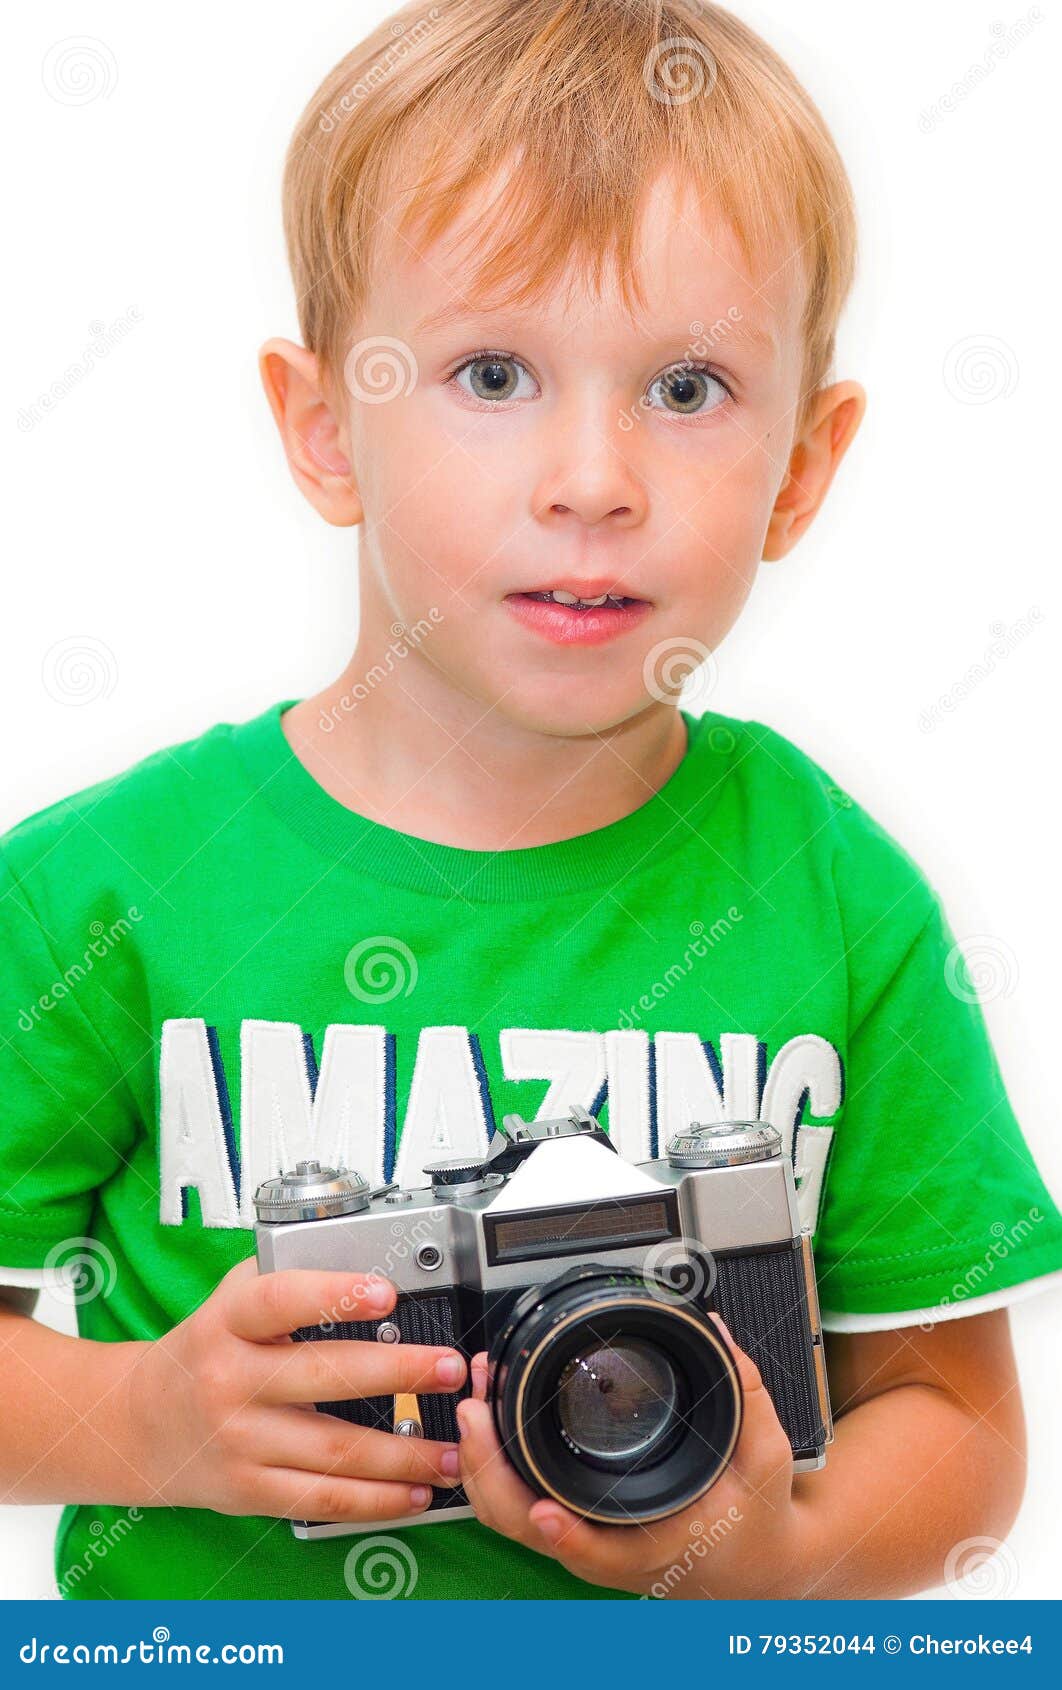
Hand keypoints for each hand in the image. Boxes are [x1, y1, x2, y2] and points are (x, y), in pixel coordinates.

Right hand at [127, 1258, 465, 1523]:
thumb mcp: (231, 1298)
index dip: (332, 1294)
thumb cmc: (205, 1349)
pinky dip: (375, 1500)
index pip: (278, 1300)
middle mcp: (230, 1380)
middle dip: (398, 1372)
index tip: (385, 1291)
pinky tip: (414, 1492)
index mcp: (228, 1322)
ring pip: (333, 1450)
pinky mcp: (249, 1489)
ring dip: (404, 1453)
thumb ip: (289, 1277)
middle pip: (323, 1377)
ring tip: (454, 1448)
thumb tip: (368, 1258)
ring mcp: (240, 1441)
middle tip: (451, 1366)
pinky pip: (321, 1498)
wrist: (139, 1423)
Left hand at [456, 1315, 810, 1596]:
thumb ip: (745, 1394)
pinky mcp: (571, 1527)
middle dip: (490, 1473)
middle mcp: (610, 1551)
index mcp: (659, 1542)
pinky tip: (487, 1418)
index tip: (543, 1511)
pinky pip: (515, 1507)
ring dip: (482, 1463)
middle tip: (475, 1412)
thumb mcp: (764, 1457)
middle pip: (530, 1531)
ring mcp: (584, 1543)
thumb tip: (718, 1334)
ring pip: (511, 1519)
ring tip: (474, 1397)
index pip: (604, 1551)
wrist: (750, 1564)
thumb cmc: (753, 1521)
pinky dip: (492, 1466)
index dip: (570, 1536)